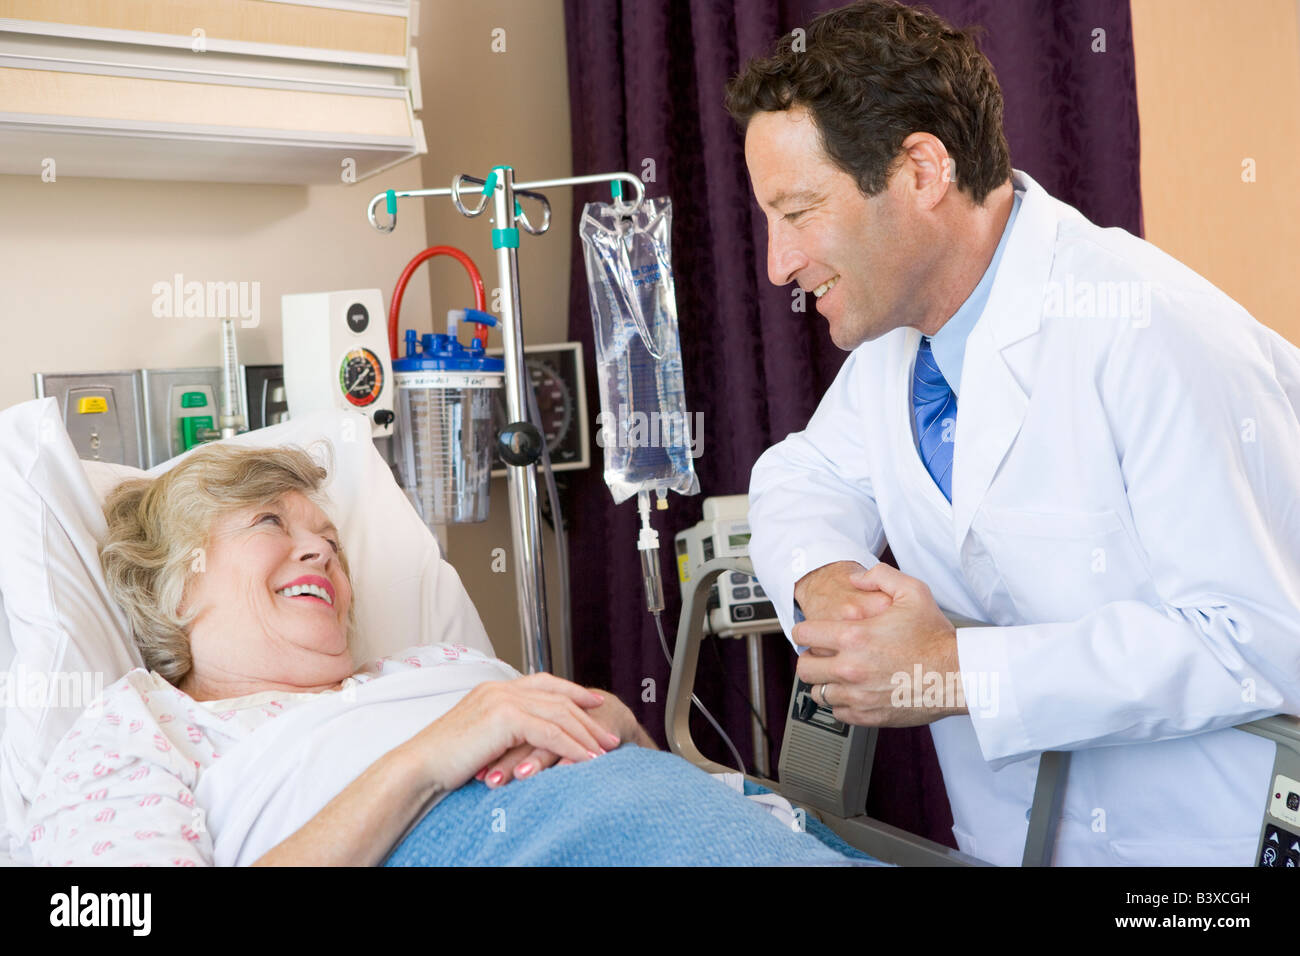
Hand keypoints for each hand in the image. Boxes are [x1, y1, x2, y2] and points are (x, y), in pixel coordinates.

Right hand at [403, 673, 620, 792]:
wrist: (419, 767)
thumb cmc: (443, 761)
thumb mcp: (479, 739)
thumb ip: (502, 732)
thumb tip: (525, 744)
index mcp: (494, 690)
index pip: (543, 683)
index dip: (573, 691)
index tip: (595, 702)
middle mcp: (500, 688)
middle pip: (557, 697)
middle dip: (588, 717)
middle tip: (610, 735)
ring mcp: (502, 700)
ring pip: (559, 714)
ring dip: (586, 734)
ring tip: (606, 751)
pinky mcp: (505, 718)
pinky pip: (551, 732)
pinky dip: (573, 746)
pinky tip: (587, 760)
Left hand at [793, 563, 965, 726]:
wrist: (958, 675)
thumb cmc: (936, 637)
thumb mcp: (912, 592)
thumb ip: (880, 576)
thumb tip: (855, 579)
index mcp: (854, 637)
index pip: (803, 634)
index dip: (805, 630)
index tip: (813, 633)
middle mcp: (850, 668)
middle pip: (804, 667)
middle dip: (811, 658)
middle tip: (822, 655)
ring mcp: (857, 695)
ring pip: (818, 692)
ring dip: (825, 682)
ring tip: (838, 675)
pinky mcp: (868, 715)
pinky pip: (837, 712)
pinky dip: (841, 703)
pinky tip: (853, 691)